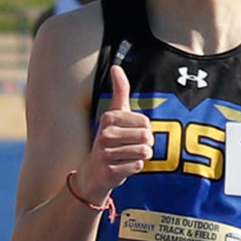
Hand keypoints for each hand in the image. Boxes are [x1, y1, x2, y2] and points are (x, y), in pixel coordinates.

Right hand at [74, 65, 153, 206]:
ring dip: (140, 156)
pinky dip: (135, 168)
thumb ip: (119, 91)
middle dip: (145, 144)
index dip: (145, 130)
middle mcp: (105, 134)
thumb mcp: (114, 114)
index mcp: (109, 118)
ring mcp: (106, 153)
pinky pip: (137, 166)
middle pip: (146, 137)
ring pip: (143, 152)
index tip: (131, 134)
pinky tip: (123, 166)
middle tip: (131, 147)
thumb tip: (116, 66)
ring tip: (127, 157)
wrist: (93, 173)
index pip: (145, 122)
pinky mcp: (109, 171)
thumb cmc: (109, 140)